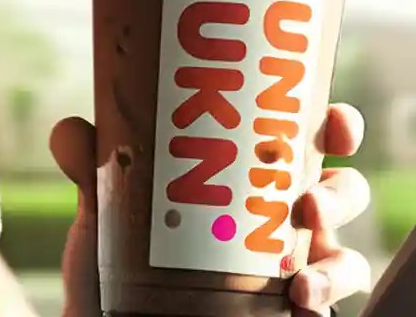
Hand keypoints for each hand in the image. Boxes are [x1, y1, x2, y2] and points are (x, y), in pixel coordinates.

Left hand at [50, 104, 371, 316]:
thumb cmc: (113, 270)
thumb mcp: (103, 215)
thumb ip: (93, 172)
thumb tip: (71, 132)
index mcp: (250, 181)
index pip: (307, 141)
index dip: (334, 125)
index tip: (333, 118)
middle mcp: (279, 223)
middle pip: (341, 194)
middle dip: (340, 193)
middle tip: (310, 201)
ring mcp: (290, 272)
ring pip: (345, 257)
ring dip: (337, 262)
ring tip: (302, 278)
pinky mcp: (289, 315)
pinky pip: (327, 308)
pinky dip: (325, 301)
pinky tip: (300, 303)